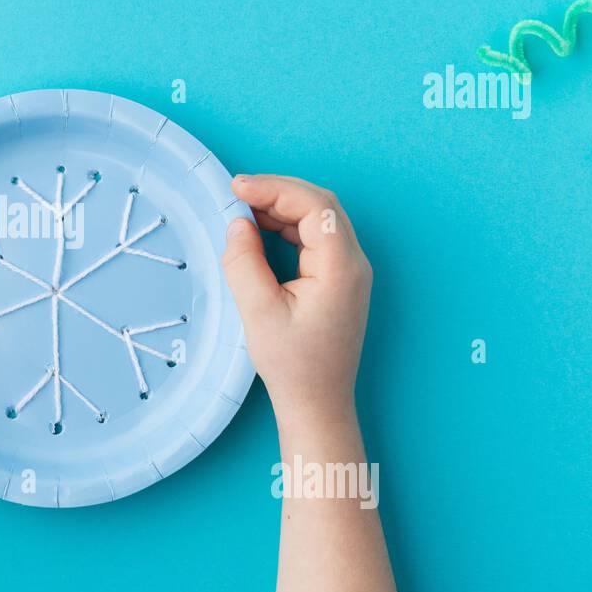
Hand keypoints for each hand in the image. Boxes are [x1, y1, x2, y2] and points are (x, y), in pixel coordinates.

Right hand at [220, 174, 371, 421]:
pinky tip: (261, 230)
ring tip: (243, 210)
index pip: (314, 206)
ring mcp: (350, 271)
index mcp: (341, 268)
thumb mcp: (259, 312)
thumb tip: (238, 224)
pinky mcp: (339, 279)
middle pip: (321, 205)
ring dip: (282, 207)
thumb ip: (245, 262)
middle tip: (237, 192)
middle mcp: (353, 263)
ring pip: (320, 219)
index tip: (237, 188)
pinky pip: (316, 238)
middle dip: (278, 191)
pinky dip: (288, 226)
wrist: (317, 403)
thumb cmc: (292, 365)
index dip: (275, 189)